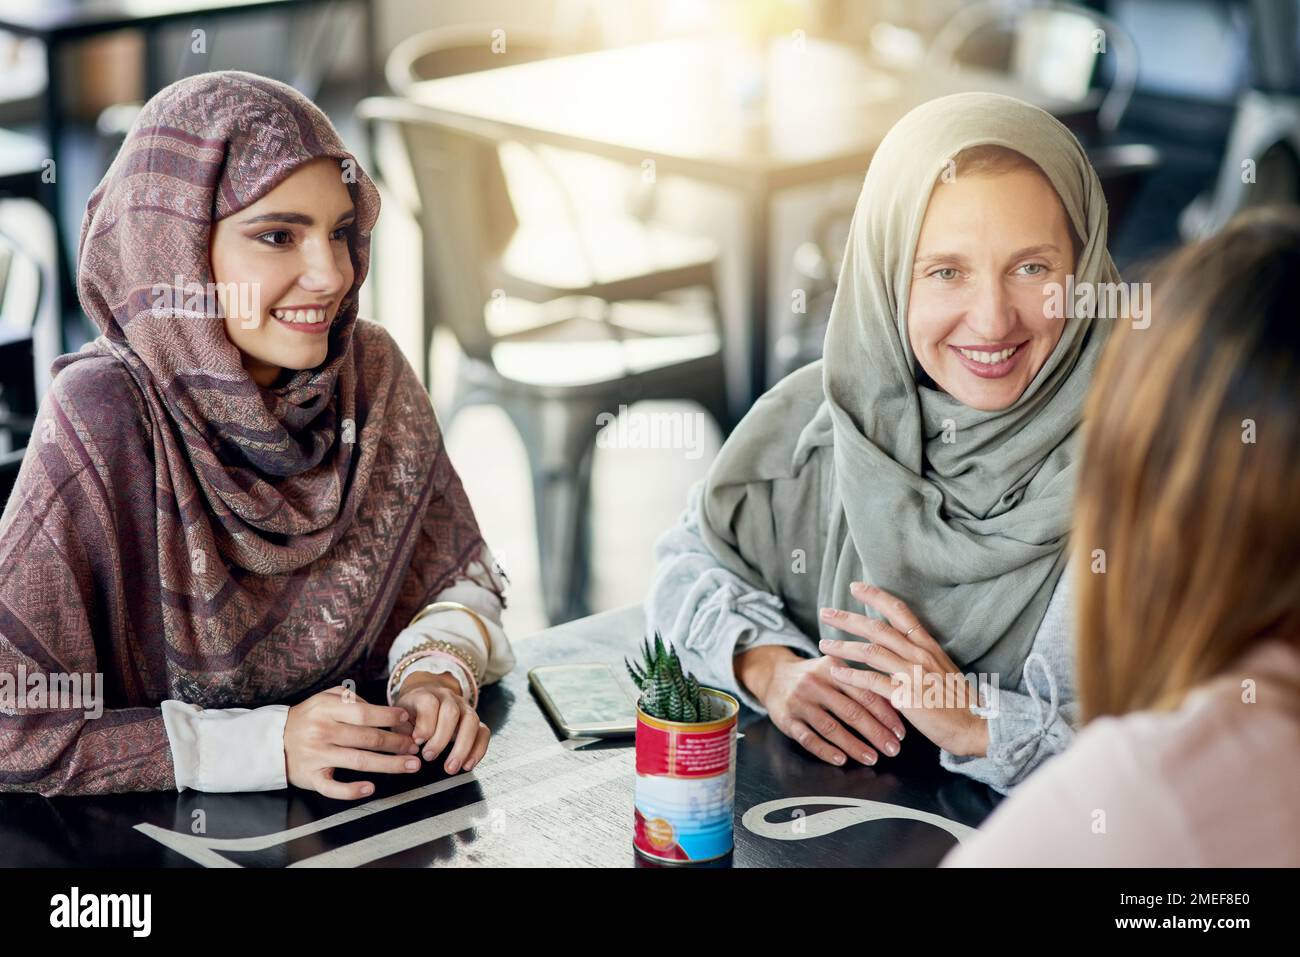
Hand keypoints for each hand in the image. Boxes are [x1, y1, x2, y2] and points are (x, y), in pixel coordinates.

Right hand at [284, 686, 420, 799]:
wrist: (272, 741)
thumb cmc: (307, 718)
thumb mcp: (324, 698)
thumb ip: (350, 698)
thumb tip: (381, 709)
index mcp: (326, 710)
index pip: (364, 713)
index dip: (388, 716)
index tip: (406, 719)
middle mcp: (322, 732)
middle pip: (368, 738)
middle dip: (397, 742)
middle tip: (415, 746)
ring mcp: (317, 756)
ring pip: (359, 761)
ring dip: (389, 764)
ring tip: (410, 765)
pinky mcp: (311, 777)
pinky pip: (333, 787)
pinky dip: (352, 790)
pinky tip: (372, 788)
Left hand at [391, 670, 490, 775]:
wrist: (425, 696)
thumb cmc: (411, 711)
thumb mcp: (400, 717)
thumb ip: (402, 730)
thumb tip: (412, 746)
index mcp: (426, 694)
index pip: (429, 703)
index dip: (424, 724)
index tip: (417, 741)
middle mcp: (448, 698)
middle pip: (451, 713)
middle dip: (441, 739)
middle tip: (429, 757)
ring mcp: (464, 707)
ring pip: (471, 721)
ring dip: (462, 747)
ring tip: (451, 767)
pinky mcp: (474, 720)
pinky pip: (484, 732)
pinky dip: (478, 750)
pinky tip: (468, 765)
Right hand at [736, 644, 905, 766]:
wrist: (772, 675)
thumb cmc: (814, 676)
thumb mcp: (835, 669)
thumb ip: (861, 682)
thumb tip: (896, 704)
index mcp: (833, 668)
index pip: (865, 693)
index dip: (886, 714)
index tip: (900, 732)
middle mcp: (816, 683)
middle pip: (851, 711)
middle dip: (876, 733)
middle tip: (893, 749)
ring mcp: (799, 702)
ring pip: (831, 727)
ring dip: (854, 745)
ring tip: (872, 758)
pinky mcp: (786, 719)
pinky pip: (808, 738)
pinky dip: (825, 750)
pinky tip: (841, 759)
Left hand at [819, 581, 990, 756]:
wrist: (977, 725)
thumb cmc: (957, 700)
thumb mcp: (941, 668)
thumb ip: (919, 655)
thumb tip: (897, 647)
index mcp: (928, 645)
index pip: (899, 611)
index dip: (875, 596)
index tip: (854, 587)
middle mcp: (919, 654)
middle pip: (877, 628)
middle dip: (848, 618)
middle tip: (825, 612)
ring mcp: (912, 674)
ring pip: (871, 652)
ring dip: (843, 646)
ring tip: (823, 644)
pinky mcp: (906, 696)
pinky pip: (871, 681)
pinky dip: (851, 675)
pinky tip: (835, 672)